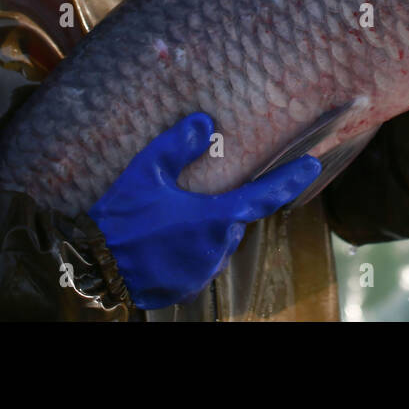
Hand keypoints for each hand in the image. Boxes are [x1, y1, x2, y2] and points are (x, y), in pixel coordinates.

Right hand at [89, 112, 319, 310]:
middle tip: (190, 197)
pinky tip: (166, 240)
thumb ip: (179, 144)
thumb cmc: (123, 218)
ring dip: (206, 228)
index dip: (290, 180)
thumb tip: (205, 121)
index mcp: (214, 218)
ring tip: (171, 220)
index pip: (264, 196)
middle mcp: (217, 248)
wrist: (97, 266)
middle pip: (234, 219)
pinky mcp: (191, 287)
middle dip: (220, 206)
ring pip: (219, 241)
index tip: (311, 166)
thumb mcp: (147, 170)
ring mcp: (205, 271)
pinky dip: (192, 248)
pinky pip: (202, 261)